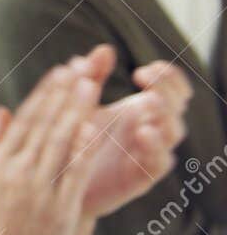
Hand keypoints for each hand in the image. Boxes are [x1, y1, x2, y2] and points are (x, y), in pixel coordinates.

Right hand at [0, 59, 101, 234]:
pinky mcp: (57, 207)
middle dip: (62, 94)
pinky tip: (93, 128)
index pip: (24, 119)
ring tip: (90, 86)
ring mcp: (36, 189)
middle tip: (80, 68)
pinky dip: (82, 150)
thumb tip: (4, 110)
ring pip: (58, 142)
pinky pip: (72, 173)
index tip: (60, 70)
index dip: (44, 93)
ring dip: (75, 111)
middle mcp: (15, 172)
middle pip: (42, 125)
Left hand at [73, 47, 189, 218]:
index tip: (144, 69)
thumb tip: (103, 49)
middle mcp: (151, 129)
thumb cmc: (72, 141)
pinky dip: (155, 147)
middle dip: (166, 89)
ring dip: (165, 115)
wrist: (58, 185)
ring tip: (148, 102)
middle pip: (177, 106)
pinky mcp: (141, 177)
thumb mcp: (79, 107)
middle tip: (146, 81)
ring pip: (173, 133)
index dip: (167, 76)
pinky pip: (159, 162)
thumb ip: (91, 78)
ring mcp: (148, 153)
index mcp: (141, 109)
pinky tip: (143, 132)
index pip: (171, 87)